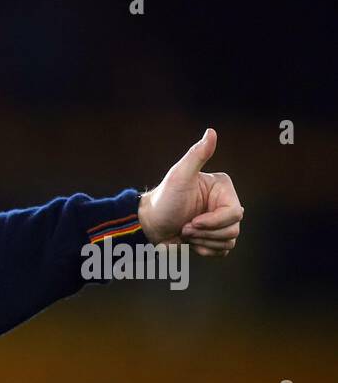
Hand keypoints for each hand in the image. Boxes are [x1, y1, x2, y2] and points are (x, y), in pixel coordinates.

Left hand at [137, 128, 243, 256]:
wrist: (148, 225)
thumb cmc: (163, 199)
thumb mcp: (179, 176)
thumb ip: (196, 155)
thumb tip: (211, 132)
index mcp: (223, 189)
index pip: (235, 214)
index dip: (212, 223)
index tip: (190, 222)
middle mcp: (225, 203)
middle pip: (233, 229)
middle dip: (206, 233)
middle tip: (185, 228)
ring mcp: (220, 221)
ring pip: (229, 241)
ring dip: (204, 242)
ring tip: (185, 233)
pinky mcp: (214, 237)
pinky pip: (223, 251)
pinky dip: (206, 251)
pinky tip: (191, 244)